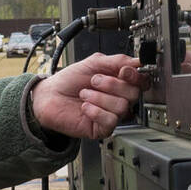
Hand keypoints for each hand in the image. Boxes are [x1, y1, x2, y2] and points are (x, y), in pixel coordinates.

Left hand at [31, 53, 147, 140]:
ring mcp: (111, 114)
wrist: (48, 96)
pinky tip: (85, 107)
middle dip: (111, 85)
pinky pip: (111, 121)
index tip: (123, 71)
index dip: (135, 76)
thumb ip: (116, 60)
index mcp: (119, 82)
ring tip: (84, 94)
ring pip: (122, 107)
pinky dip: (95, 111)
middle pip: (134, 94)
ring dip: (99, 97)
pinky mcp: (102, 128)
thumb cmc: (68, 81)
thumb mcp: (93, 63)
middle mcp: (118, 98)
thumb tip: (137, 62)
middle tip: (94, 81)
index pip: (142, 81)